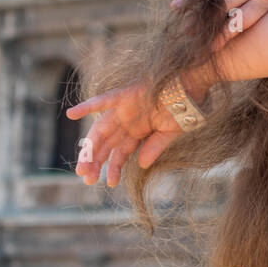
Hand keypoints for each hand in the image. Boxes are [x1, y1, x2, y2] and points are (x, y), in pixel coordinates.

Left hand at [66, 82, 187, 187]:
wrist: (196, 83)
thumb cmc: (187, 107)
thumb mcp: (170, 133)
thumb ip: (155, 147)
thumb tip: (142, 164)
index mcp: (139, 131)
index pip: (120, 152)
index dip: (114, 168)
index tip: (110, 183)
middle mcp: (128, 120)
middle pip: (106, 144)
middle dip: (96, 161)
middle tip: (86, 179)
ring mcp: (125, 108)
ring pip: (101, 130)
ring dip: (90, 148)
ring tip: (82, 168)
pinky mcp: (126, 94)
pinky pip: (104, 100)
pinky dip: (88, 105)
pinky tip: (71, 113)